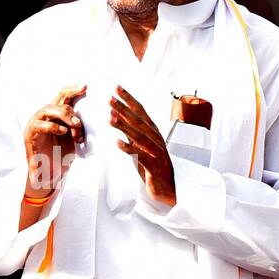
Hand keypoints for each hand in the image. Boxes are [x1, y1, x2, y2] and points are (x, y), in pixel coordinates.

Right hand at [24, 84, 85, 193]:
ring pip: (48, 109)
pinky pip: (40, 125)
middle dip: (70, 110)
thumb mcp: (74, 137)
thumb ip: (79, 126)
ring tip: (74, 126)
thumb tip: (95, 117)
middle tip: (78, 122)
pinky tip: (63, 132)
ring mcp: (36, 122)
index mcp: (56, 114)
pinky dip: (53, 126)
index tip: (85, 86)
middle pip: (57, 101)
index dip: (73, 89)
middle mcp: (45, 115)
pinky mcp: (30, 133)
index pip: (63, 96)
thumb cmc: (61, 154)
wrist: (49, 172)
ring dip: (63, 116)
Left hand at [110, 85, 175, 206]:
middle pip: (139, 121)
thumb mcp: (141, 147)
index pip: (141, 111)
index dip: (129, 99)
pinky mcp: (153, 166)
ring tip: (110, 118)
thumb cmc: (153, 168)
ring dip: (124, 126)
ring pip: (139, 136)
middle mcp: (156, 140)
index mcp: (153, 133)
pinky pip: (141, 156)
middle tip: (110, 99)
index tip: (117, 88)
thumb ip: (131, 133)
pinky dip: (130, 149)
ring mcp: (156, 153)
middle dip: (124, 109)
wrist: (168, 189)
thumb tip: (117, 119)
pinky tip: (118, 143)